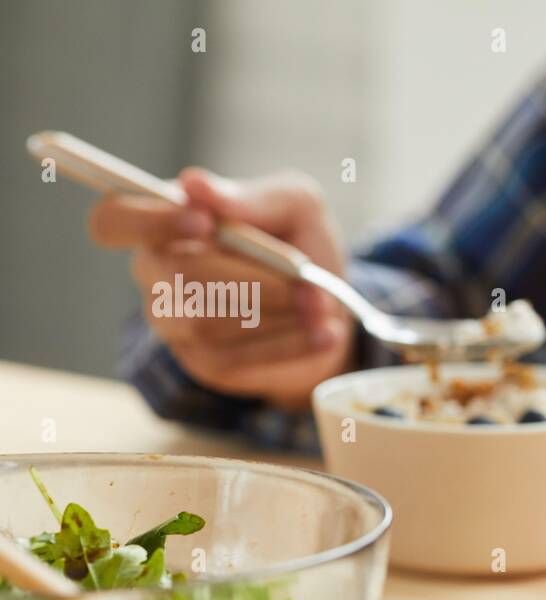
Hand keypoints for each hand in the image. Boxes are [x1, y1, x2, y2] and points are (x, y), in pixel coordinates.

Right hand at [88, 168, 350, 407]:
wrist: (326, 306)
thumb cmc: (297, 242)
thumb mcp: (294, 206)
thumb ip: (252, 196)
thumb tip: (195, 185)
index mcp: (164, 222)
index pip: (114, 220)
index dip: (148, 222)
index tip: (204, 222)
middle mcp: (156, 273)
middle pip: (178, 276)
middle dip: (254, 279)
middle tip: (310, 281)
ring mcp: (174, 324)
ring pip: (207, 322)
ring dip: (276, 314)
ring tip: (322, 306)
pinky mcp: (205, 364)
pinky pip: (235, 358)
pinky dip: (288, 345)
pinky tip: (324, 334)